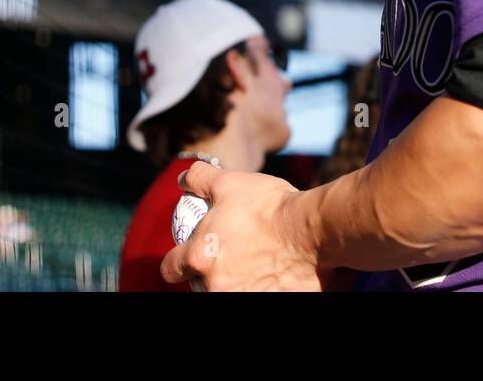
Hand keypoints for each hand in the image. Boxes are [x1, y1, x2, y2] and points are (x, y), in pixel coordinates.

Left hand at [159, 161, 330, 290]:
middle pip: (199, 286)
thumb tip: (183, 179)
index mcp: (200, 256)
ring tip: (252, 268)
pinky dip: (259, 287)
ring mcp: (240, 298)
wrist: (312, 233)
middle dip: (208, 276)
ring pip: (225, 293)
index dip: (176, 263)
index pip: (170, 268)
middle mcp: (214, 284)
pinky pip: (255, 295)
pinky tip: (271, 276)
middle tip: (226, 261)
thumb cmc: (269, 206)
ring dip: (234, 283)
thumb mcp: (230, 183)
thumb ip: (201, 179)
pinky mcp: (265, 303)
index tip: (187, 258)